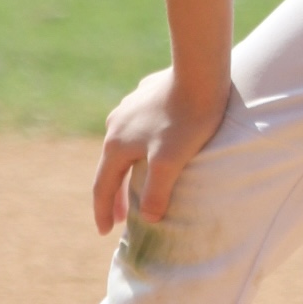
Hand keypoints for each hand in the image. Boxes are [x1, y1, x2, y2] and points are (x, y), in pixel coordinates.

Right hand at [92, 67, 232, 232]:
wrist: (199, 72)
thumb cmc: (186, 120)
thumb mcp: (170, 163)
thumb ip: (157, 193)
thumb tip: (149, 218)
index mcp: (116, 145)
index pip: (102, 186)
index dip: (102, 211)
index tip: (103, 232)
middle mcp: (115, 126)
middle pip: (111, 168)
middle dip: (116, 195)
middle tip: (120, 219)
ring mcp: (128, 108)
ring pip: (124, 146)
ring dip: (127, 169)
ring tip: (136, 183)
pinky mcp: (145, 96)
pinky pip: (138, 128)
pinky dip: (140, 146)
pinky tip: (153, 145)